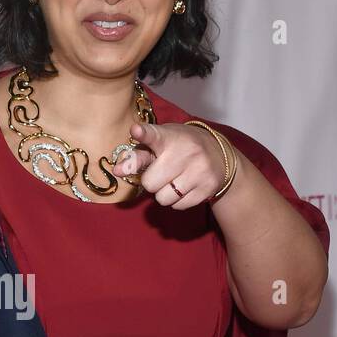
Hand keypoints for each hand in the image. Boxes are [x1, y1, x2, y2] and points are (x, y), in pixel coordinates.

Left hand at [113, 120, 233, 207]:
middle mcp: (186, 152)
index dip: (144, 134)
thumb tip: (117, 171)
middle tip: (163, 172)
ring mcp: (199, 171)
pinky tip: (185, 186)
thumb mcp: (161, 144)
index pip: (154, 135)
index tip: (136, 130)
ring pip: (163, 199)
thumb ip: (138, 156)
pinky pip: (178, 206)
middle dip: (152, 181)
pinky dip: (177, 200)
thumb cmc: (180, 148)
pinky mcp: (207, 188)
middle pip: (150, 184)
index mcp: (170, 137)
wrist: (219, 155)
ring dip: (164, 193)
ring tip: (175, 179)